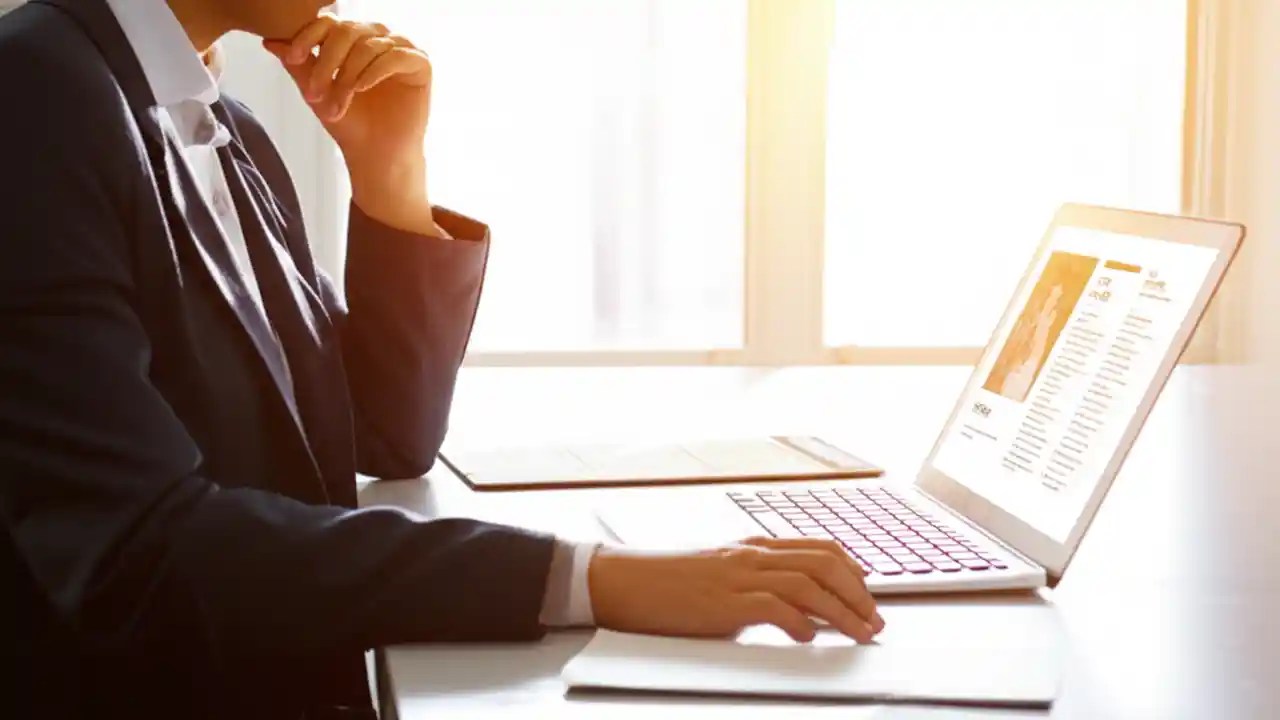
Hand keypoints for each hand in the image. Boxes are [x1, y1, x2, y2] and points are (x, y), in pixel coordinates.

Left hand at [263, 15, 438, 235]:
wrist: (375, 156)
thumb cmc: (349, 124)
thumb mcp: (316, 90)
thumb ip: (298, 64)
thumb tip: (269, 40)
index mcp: (355, 38)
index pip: (330, 22)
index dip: (308, 36)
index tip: (292, 58)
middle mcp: (380, 38)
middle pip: (348, 31)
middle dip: (327, 62)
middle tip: (314, 93)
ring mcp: (402, 49)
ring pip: (368, 45)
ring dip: (347, 75)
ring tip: (337, 104)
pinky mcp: (421, 65)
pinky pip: (394, 56)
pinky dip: (374, 72)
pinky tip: (361, 89)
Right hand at [589, 537, 884, 643]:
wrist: (625, 580)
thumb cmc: (668, 581)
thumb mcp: (720, 574)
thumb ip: (755, 584)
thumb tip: (793, 607)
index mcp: (753, 546)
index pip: (817, 548)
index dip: (852, 570)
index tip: (868, 592)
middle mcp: (751, 556)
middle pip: (823, 564)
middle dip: (858, 593)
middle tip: (875, 620)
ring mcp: (738, 576)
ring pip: (807, 585)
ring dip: (842, 612)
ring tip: (860, 633)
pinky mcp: (723, 602)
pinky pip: (772, 607)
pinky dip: (799, 621)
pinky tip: (810, 636)